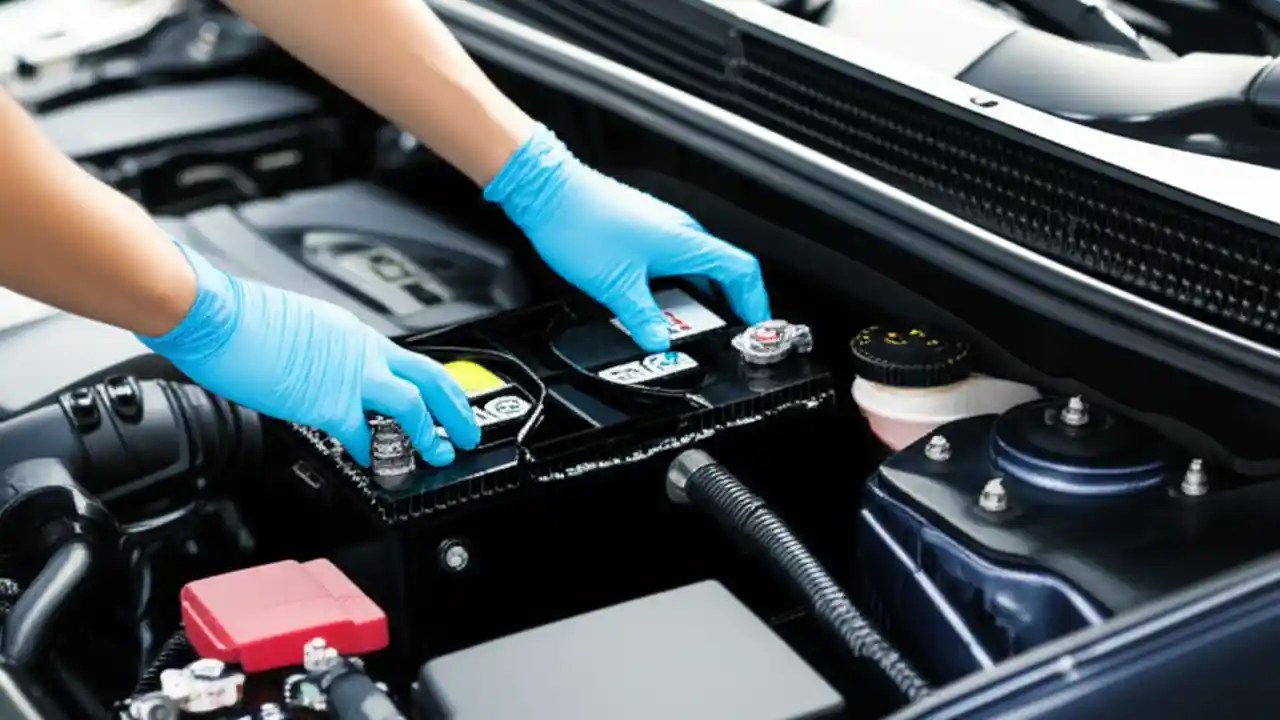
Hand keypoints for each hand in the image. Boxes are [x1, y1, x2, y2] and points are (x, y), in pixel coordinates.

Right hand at [137, 244, 480, 466]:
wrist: (214, 313)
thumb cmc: (239, 318)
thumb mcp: (297, 327)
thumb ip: (320, 352)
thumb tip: (321, 372)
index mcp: (352, 332)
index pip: (406, 360)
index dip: (432, 385)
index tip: (443, 401)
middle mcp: (360, 349)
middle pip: (428, 376)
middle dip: (455, 407)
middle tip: (466, 430)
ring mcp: (347, 375)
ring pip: (412, 404)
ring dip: (431, 433)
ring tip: (439, 453)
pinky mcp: (325, 401)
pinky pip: (361, 434)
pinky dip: (371, 453)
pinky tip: (373, 464)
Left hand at [484, 123, 770, 351]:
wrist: (546, 190)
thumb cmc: (580, 223)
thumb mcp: (615, 287)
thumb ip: (643, 320)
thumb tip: (659, 343)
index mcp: (685, 242)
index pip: (741, 271)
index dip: (755, 302)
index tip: (756, 327)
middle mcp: (679, 231)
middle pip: (721, 272)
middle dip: (726, 307)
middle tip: (722, 335)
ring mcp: (661, 228)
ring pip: (694, 268)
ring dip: (695, 299)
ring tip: (683, 327)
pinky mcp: (643, 229)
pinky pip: (672, 262)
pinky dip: (674, 287)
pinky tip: (654, 305)